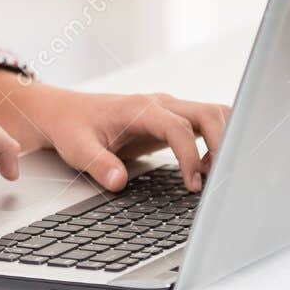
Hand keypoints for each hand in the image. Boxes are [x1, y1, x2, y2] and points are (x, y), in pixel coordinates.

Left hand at [41, 89, 228, 192]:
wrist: (66, 112)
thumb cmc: (72, 126)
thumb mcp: (77, 148)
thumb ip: (99, 164)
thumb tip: (119, 182)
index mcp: (139, 109)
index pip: (178, 127)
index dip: (190, 156)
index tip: (192, 185)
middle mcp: (159, 105)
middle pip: (208, 113)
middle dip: (222, 144)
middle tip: (216, 180)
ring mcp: (168, 110)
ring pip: (213, 114)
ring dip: (223, 140)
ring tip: (213, 174)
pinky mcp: (171, 120)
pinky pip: (204, 123)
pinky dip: (216, 141)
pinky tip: (204, 168)